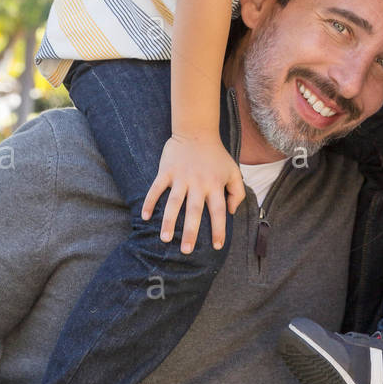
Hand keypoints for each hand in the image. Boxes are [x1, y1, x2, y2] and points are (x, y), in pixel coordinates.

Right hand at [142, 134, 244, 252]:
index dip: (219, 229)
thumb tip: (230, 212)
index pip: (218, 211)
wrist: (197, 131)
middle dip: (191, 232)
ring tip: (165, 239)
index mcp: (215, 185)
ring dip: (169, 221)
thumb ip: (237, 192)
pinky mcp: (167, 171)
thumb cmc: (217, 156)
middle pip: (194, 211)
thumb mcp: (233, 171)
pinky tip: (145, 216)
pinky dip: (150, 202)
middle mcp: (198, 183)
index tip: (217, 246)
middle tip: (186, 251)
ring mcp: (181, 177)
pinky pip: (156, 188)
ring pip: (174, 203)